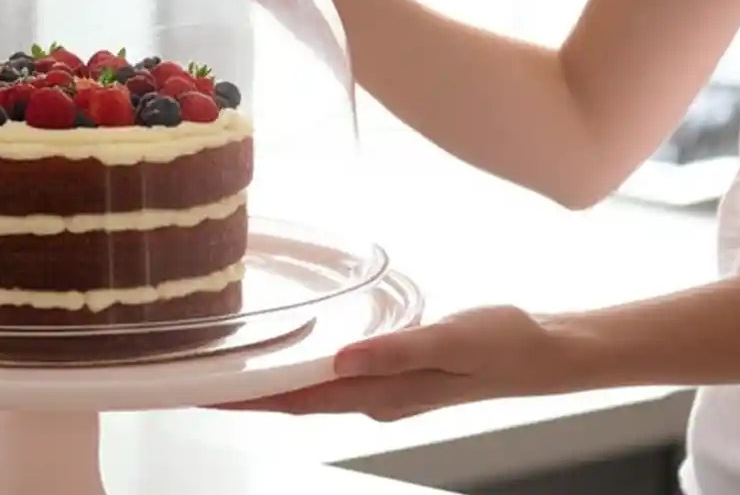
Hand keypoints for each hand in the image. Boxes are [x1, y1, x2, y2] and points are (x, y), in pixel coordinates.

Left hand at [214, 306, 577, 420]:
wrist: (545, 352)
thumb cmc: (502, 343)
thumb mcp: (450, 340)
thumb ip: (395, 352)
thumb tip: (340, 362)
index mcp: (381, 394)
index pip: (297, 400)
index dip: (246, 399)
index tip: (202, 392)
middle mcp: (375, 398)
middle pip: (293, 400)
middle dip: (244, 394)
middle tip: (194, 377)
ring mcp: (383, 389)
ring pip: (310, 388)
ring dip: (269, 381)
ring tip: (227, 364)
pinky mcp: (393, 373)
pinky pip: (332, 375)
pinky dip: (300, 366)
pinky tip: (289, 349)